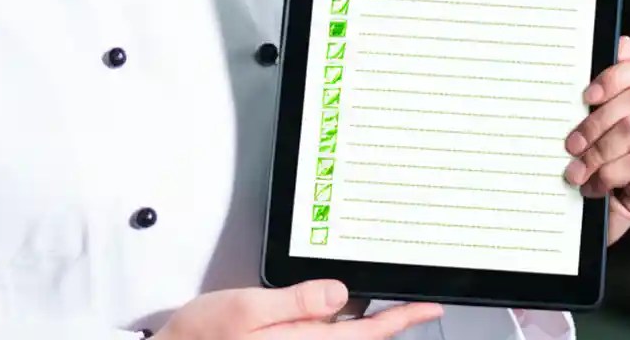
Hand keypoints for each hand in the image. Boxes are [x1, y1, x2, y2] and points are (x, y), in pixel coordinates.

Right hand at [152, 280, 442, 339]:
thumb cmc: (200, 339)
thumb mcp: (245, 309)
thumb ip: (295, 302)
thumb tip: (340, 294)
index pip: (367, 334)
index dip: (401, 320)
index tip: (430, 308)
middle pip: (356, 335)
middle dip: (381, 317)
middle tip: (404, 294)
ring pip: (338, 335)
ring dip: (357, 318)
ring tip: (371, 297)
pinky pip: (318, 335)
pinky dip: (332, 321)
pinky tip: (329, 307)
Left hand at [564, 35, 629, 244]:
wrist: (562, 229)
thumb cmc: (561, 173)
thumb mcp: (561, 128)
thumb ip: (582, 93)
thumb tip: (619, 43)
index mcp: (625, 111)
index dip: (620, 74)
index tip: (586, 95)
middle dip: (597, 120)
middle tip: (569, 145)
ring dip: (597, 150)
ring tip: (574, 171)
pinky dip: (606, 175)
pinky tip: (590, 189)